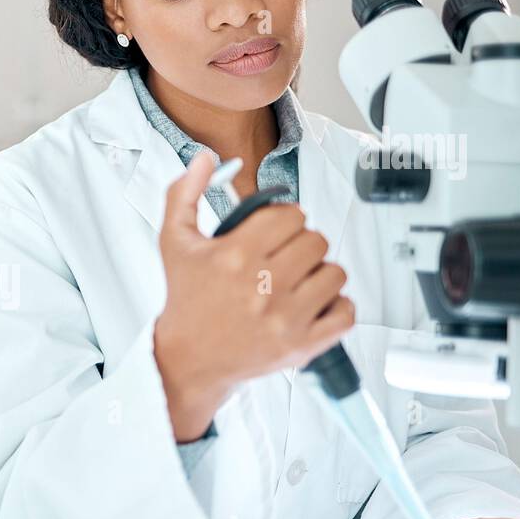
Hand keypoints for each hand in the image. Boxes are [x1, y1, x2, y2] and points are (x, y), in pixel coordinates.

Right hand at [153, 155, 354, 440]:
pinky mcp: (301, 345)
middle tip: (282, 259)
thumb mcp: (174, 242)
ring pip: (335, 273)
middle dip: (301, 245)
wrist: (188, 360)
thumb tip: (205, 158)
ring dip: (319, 275)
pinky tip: (311, 306)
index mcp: (235, 256)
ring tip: (295, 283)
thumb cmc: (185, 300)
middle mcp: (263, 286)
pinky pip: (345, 312)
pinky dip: (335, 307)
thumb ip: (184, 194)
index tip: (271, 235)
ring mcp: (285, 319)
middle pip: (317, 241)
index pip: (291, 215)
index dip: (283, 220)